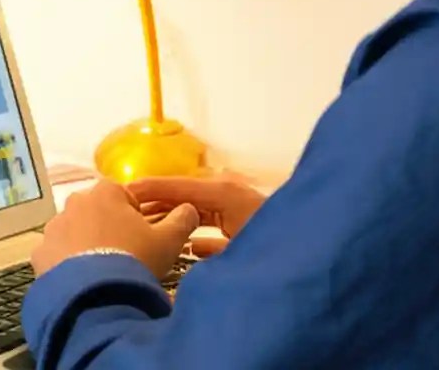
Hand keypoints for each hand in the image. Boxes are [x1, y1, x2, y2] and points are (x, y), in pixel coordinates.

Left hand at [31, 180, 199, 278]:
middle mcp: (75, 202)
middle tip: (123, 255)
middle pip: (97, 212)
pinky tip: (82, 280)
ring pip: (75, 232)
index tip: (143, 238)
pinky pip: (57, 255)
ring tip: (102, 271)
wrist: (97, 295)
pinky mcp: (39, 253)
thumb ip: (182, 219)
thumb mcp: (169, 240)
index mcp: (106, 191)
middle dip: (108, 228)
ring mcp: (53, 227)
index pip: (125, 196)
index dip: (136, 217)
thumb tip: (189, 208)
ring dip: (86, 244)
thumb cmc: (135, 258)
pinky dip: (67, 263)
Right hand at [128, 174, 267, 257]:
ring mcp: (236, 208)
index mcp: (224, 193)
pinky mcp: (242, 224)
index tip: (121, 193)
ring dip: (171, 220)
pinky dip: (193, 231)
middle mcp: (228, 195)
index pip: (177, 186)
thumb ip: (204, 250)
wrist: (317, 246)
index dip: (149, 189)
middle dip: (155, 206)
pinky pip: (210, 224)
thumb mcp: (237, 251)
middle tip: (123, 215)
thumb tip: (169, 253)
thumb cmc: (279, 248)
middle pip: (182, 197)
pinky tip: (181, 246)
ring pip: (194, 210)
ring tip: (143, 230)